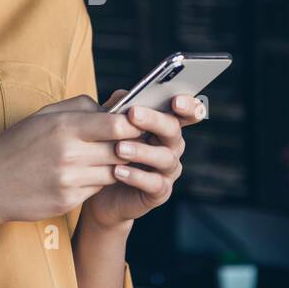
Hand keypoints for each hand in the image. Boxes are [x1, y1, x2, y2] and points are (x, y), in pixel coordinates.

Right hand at [0, 95, 143, 227]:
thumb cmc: (15, 146)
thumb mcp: (42, 117)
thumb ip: (80, 107)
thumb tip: (113, 106)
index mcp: (63, 127)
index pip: (117, 125)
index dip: (134, 124)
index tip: (138, 123)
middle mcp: (69, 154)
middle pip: (121, 149)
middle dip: (131, 145)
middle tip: (136, 141)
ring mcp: (70, 180)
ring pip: (114, 171)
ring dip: (117, 165)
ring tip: (112, 157)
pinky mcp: (69, 201)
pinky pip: (98, 188)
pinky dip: (99, 180)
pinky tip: (89, 174)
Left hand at [81, 92, 206, 230]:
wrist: (100, 189)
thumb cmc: (109, 151)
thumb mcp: (111, 127)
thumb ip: (119, 109)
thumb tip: (124, 95)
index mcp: (165, 126)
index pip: (186, 112)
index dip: (188, 106)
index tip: (175, 100)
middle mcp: (172, 146)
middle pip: (173, 130)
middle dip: (155, 120)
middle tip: (134, 114)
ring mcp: (168, 170)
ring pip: (165, 157)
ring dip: (141, 151)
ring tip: (119, 148)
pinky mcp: (160, 192)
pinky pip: (154, 183)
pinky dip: (136, 176)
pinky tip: (118, 171)